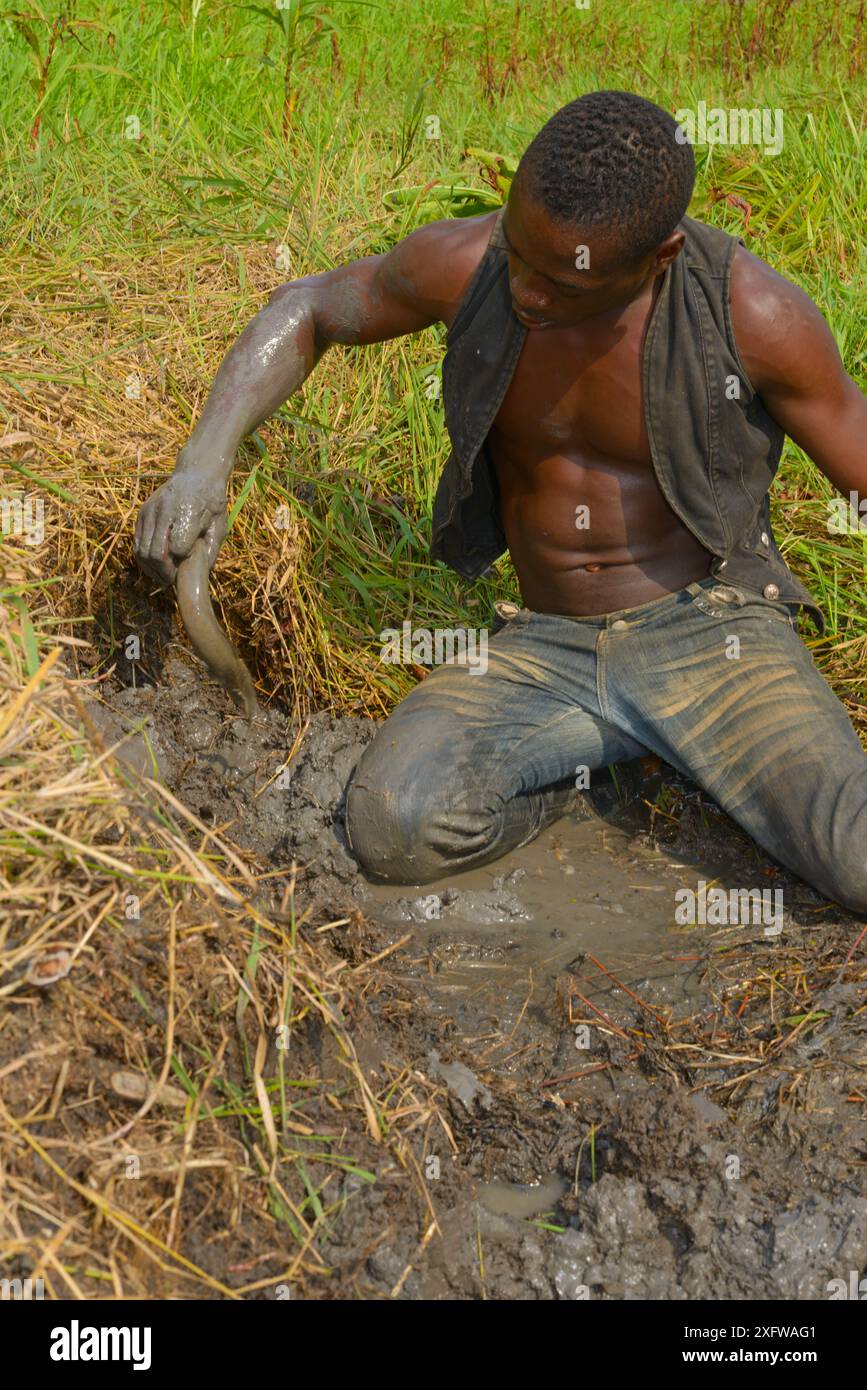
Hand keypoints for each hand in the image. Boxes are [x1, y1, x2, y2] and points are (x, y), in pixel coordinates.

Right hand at [134, 466, 227, 585]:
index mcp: (188, 511)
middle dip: (164, 572)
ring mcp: (149, 511)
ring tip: (165, 576)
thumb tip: (201, 574)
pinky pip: (137, 544)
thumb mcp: (219, 525)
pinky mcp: (141, 514)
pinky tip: (157, 565)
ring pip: (142, 552)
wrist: (195, 474)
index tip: (189, 565)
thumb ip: (211, 549)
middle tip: (173, 579)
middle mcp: (164, 510)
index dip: (182, 562)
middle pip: (155, 554)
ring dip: (152, 569)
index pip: (177, 548)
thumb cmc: (211, 502)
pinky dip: (145, 559)